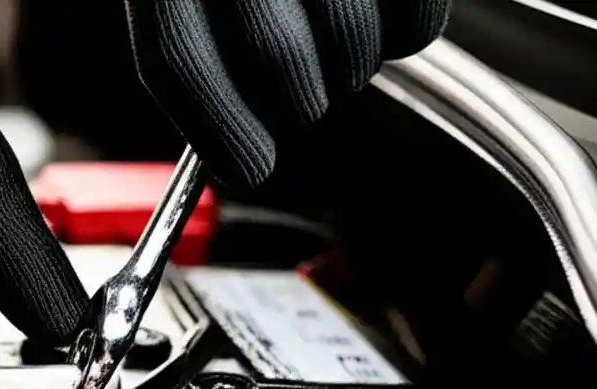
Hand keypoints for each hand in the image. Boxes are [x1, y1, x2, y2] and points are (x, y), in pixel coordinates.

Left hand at [124, 0, 452, 187]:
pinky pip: (418, 19)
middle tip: (299, 101)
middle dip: (295, 105)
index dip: (215, 130)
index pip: (178, 61)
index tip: (248, 166)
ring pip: (352, 50)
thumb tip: (230, 124)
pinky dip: (407, 31)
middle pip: (278, 68)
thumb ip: (189, 19)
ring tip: (338, 41)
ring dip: (349, 69)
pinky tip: (380, 13)